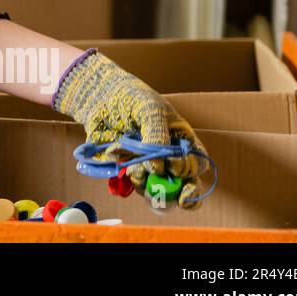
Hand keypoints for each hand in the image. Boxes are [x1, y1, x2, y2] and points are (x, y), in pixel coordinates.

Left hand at [54, 50, 208, 209]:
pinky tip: (120, 163)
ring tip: (134, 170)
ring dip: (148, 185)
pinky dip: (129, 179)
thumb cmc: (132, 98)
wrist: (100, 97)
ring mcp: (149, 166)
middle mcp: (169, 158)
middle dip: (177, 193)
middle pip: (183, 185)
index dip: (189, 170)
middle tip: (170, 198)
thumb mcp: (150, 108)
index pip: (197, 163)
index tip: (173, 167)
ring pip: (157, 189)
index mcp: (181, 141)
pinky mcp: (128, 170)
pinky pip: (134, 184)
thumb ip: (157, 135)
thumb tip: (158, 167)